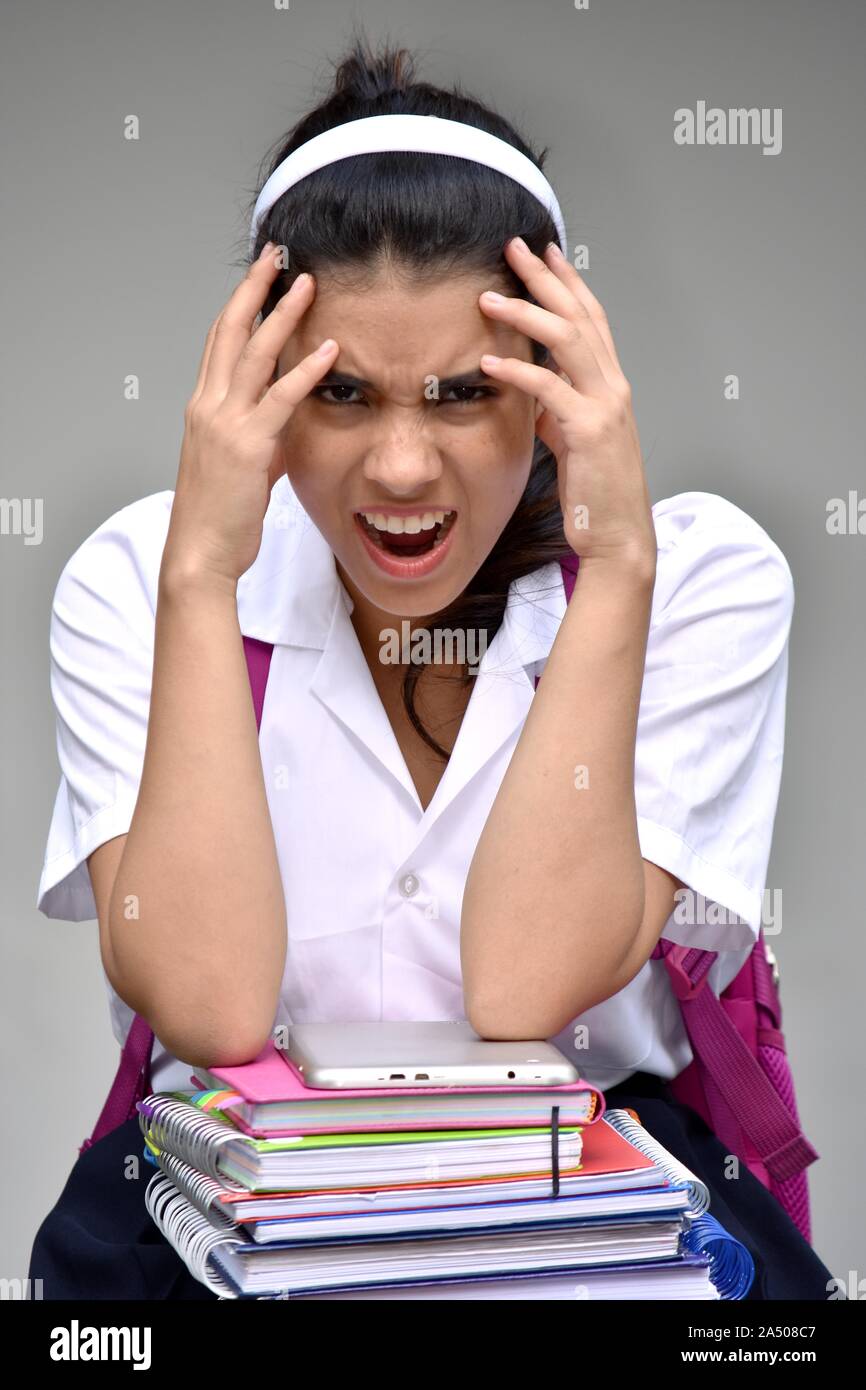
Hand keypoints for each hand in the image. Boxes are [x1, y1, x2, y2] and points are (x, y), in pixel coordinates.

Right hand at [163, 245, 338, 589]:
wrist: (200, 553)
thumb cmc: (220, 517)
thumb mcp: (245, 469)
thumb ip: (264, 442)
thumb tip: (285, 432)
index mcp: (203, 408)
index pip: (220, 341)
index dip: (241, 304)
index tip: (261, 275)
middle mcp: (208, 406)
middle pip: (230, 331)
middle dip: (254, 288)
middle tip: (277, 254)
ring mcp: (225, 423)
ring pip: (253, 353)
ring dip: (283, 314)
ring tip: (308, 283)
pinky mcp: (248, 446)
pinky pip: (280, 398)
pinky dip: (306, 370)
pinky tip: (330, 349)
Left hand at [478, 237, 655, 575]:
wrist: (618, 536)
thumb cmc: (594, 493)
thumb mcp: (572, 442)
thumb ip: (556, 411)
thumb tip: (534, 393)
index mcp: (610, 386)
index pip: (590, 319)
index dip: (568, 282)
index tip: (543, 253)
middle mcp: (613, 387)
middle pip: (580, 316)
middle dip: (546, 278)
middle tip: (514, 247)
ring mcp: (605, 407)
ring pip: (569, 341)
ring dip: (526, 314)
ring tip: (489, 298)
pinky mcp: (589, 432)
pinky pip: (550, 390)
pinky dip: (519, 371)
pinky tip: (489, 361)